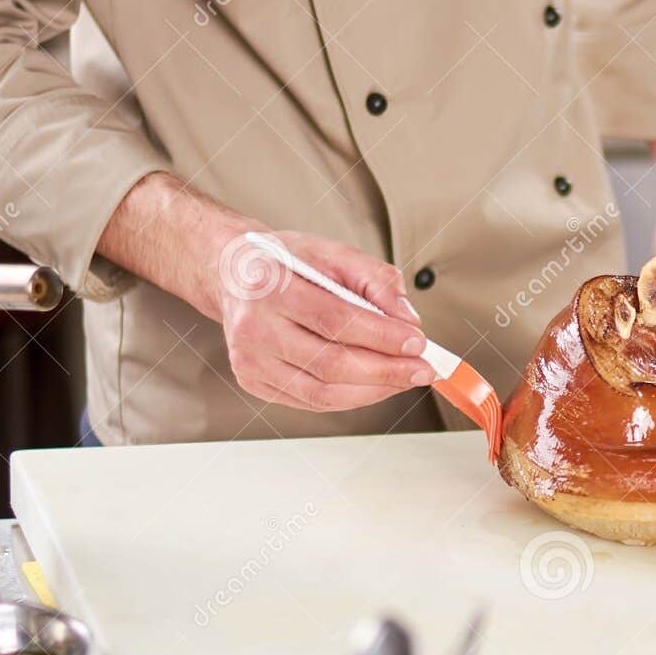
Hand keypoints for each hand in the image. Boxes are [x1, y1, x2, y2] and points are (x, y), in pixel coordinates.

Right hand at [97, 173, 434, 411]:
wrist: (233, 273)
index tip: (418, 343)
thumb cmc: (285, 263)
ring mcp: (249, 360)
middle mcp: (252, 327)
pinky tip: (375, 385)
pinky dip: (351, 398)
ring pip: (322, 392)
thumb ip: (376, 280)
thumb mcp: (333, 253)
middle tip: (423, 369)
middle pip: (331, 363)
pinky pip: (312, 401)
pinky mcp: (252, 381)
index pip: (336, 320)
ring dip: (374, 391)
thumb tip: (409, 320)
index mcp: (269, 286)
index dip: (382, 337)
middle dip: (386, 371)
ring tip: (405, 379)